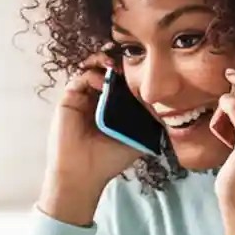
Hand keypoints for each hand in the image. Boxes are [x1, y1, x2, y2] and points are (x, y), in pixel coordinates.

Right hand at [39, 51, 143, 226]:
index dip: (129, 74)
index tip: (141, 69)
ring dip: (103, 62)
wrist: (83, 173)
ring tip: (114, 64)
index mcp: (111, 108)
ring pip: (92, 70)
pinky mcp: (69, 100)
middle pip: (105, 72)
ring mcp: (82, 99)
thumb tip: (166, 105)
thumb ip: (147, 121)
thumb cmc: (109, 160)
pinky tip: (105, 83)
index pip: (120, 83)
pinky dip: (93, 75)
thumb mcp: (137, 139)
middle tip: (127, 60)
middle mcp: (95, 101)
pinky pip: (81, 78)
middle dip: (116, 62)